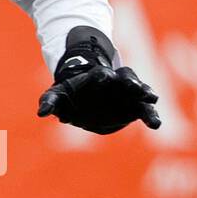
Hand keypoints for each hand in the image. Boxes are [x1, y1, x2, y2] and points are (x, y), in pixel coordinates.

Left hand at [36, 26, 161, 134]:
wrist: (86, 100)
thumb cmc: (70, 94)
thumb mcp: (57, 95)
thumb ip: (49, 101)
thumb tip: (41, 113)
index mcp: (95, 77)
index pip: (101, 74)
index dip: (103, 75)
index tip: (105, 77)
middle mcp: (115, 83)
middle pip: (126, 77)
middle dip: (129, 81)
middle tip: (133, 86)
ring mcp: (127, 94)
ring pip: (139, 92)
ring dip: (145, 94)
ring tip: (151, 99)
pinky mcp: (134, 108)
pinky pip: (145, 110)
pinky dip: (150, 115)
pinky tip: (155, 123)